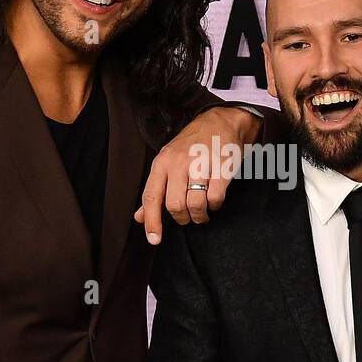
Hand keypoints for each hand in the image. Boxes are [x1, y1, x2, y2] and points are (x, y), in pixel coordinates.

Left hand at [134, 106, 261, 243]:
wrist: (220, 122)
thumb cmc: (191, 145)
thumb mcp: (167, 162)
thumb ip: (155, 190)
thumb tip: (139, 217)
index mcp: (162, 163)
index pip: (151, 197)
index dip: (152, 221)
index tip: (154, 239)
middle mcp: (179, 162)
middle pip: (175, 205)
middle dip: (182, 218)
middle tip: (188, 217)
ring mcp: (201, 163)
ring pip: (196, 204)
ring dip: (200, 215)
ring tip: (202, 213)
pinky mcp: (221, 166)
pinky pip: (215, 198)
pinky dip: (215, 205)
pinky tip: (214, 200)